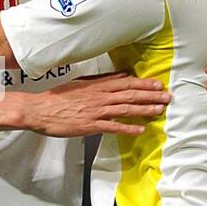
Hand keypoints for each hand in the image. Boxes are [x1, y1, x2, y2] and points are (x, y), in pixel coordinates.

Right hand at [15, 71, 170, 137]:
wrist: (39, 109)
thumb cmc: (58, 97)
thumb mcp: (81, 83)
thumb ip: (102, 81)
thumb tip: (121, 76)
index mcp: (97, 86)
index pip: (126, 83)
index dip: (144, 84)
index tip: (158, 84)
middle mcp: (99, 97)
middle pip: (130, 94)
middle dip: (151, 95)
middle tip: (167, 97)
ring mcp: (95, 111)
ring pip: (125, 109)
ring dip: (144, 109)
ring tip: (159, 110)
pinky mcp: (90, 125)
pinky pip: (112, 127)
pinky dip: (127, 128)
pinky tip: (140, 129)